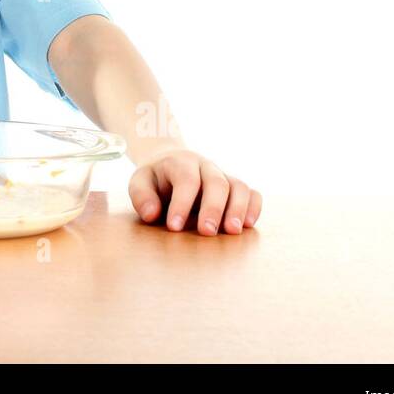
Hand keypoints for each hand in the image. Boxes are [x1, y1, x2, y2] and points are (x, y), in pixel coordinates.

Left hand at [128, 147, 261, 234]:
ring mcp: (223, 176)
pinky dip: (254, 207)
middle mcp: (205, 167)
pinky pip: (252, 193)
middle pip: (216, 182)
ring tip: (232, 232)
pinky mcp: (234, 188)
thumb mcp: (139, 181)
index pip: (186, 179)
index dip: (181, 203)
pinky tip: (247, 225)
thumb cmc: (155, 178)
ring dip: (238, 209)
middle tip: (206, 232)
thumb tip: (151, 215)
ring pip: (239, 186)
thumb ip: (141, 195)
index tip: (174, 227)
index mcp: (181, 162)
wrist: (170, 161)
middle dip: (213, 208)